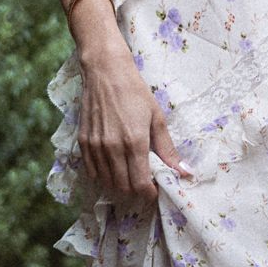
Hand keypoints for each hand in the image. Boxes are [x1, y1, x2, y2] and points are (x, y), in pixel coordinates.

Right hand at [78, 39, 191, 200]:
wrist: (106, 73)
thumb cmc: (135, 93)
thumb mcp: (157, 118)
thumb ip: (168, 149)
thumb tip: (184, 172)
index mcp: (135, 142)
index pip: (140, 184)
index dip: (149, 193)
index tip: (155, 191)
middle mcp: (113, 148)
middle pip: (123, 187)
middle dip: (135, 192)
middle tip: (144, 184)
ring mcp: (95, 147)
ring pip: (106, 182)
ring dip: (119, 185)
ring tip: (129, 176)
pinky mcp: (83, 143)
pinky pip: (91, 172)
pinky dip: (103, 176)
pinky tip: (113, 169)